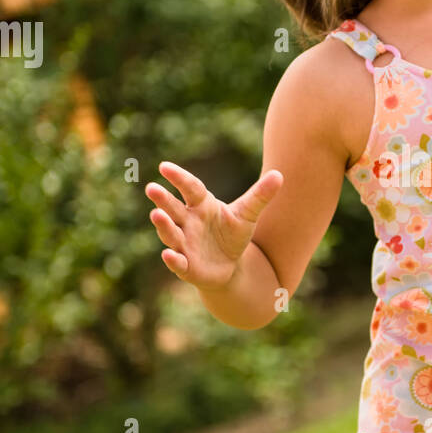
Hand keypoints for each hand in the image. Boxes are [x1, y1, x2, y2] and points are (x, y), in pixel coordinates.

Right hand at [146, 161, 282, 290]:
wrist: (231, 266)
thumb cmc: (233, 235)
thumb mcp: (248, 215)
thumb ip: (261, 195)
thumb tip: (280, 174)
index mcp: (201, 205)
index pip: (189, 188)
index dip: (178, 178)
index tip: (164, 166)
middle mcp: (188, 222)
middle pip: (173, 208)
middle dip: (162, 199)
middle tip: (151, 188)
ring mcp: (184, 243)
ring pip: (170, 233)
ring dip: (163, 225)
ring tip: (156, 215)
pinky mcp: (186, 266)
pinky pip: (177, 262)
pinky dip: (172, 259)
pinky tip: (168, 254)